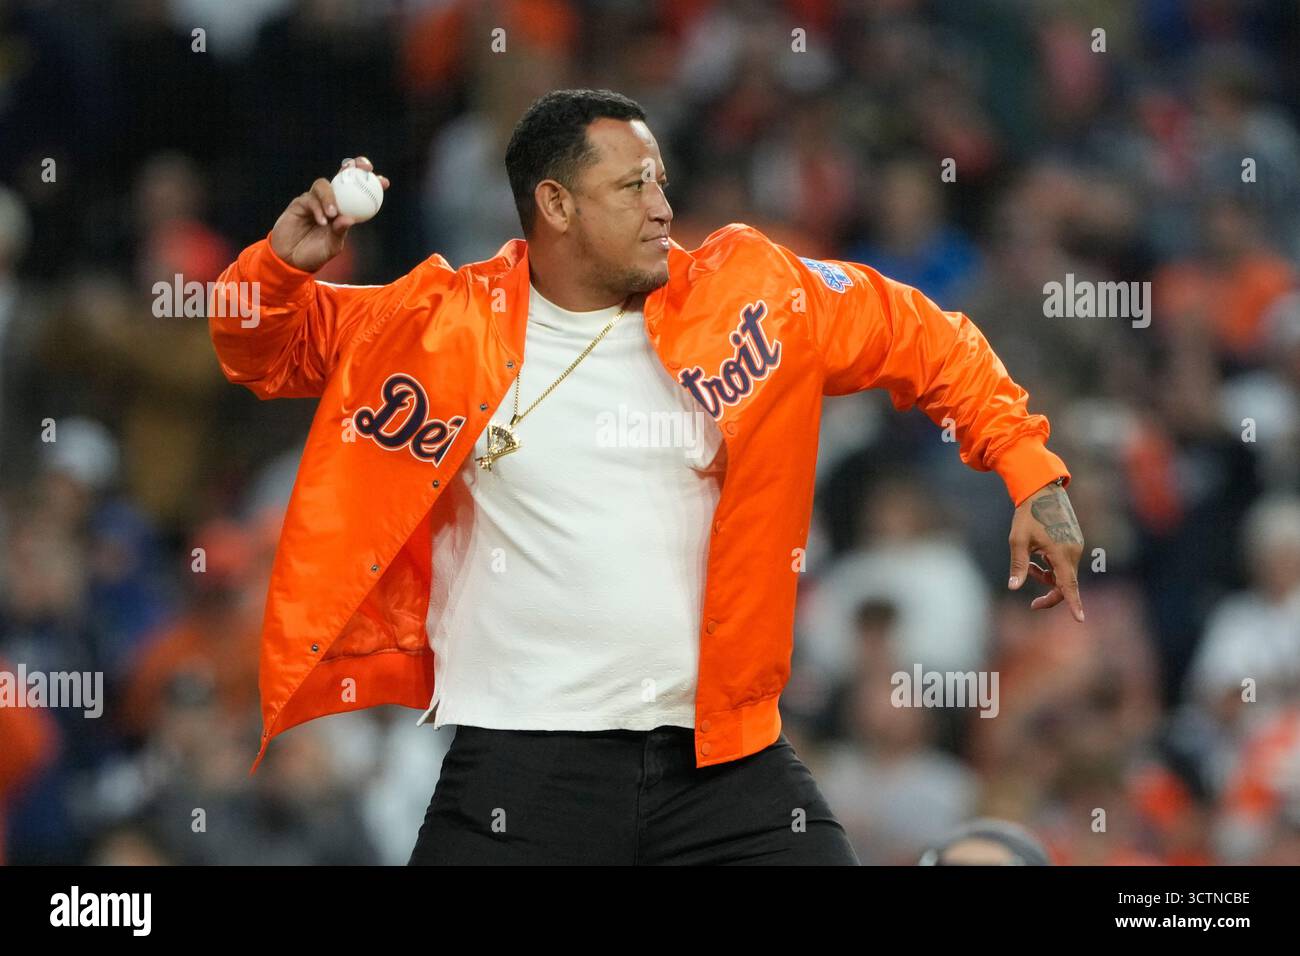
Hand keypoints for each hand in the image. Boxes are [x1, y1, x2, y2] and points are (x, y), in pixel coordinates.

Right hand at [269, 156, 390, 272]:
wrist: (292, 260)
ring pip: (323, 185)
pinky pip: (310, 199)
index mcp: (344, 209)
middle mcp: (330, 201)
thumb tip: (350, 219)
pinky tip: (322, 221)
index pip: (358, 192)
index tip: (384, 181)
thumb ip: (339, 232)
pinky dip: (317, 209)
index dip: (371, 182)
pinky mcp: (299, 203)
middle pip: (341, 176)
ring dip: (330, 197)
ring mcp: (314, 200)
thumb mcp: (332, 246)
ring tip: (333, 213)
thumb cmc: (315, 254)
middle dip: (353, 167)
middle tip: (364, 169)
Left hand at [1008, 479, 1084, 621]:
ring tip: (1028, 564)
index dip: (1074, 603)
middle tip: (1033, 605)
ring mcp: (1076, 545)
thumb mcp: (1018, 540)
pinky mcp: (1075, 541)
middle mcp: (1074, 551)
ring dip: (1047, 576)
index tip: (1080, 619)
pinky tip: (1037, 557)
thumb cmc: (1028, 514)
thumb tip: (1013, 587)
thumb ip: (1018, 565)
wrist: (1042, 489)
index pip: (1069, 585)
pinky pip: (1065, 563)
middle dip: (1050, 593)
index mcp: (1061, 552)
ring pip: (1064, 573)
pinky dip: (1052, 566)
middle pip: (1066, 583)